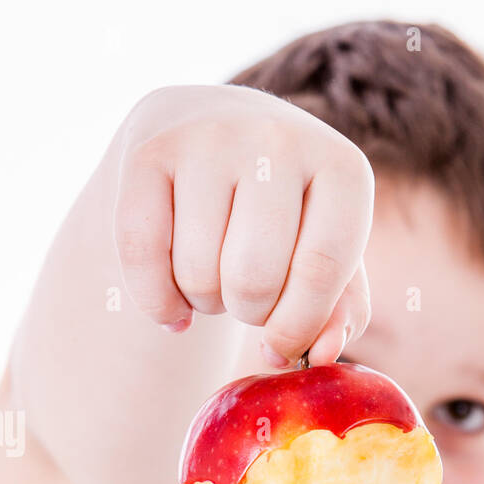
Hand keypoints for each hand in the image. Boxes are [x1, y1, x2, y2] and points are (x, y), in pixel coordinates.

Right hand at [113, 84, 373, 365]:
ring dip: (205, 303)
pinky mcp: (148, 151)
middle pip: (253, 279)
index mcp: (342, 168)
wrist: (213, 127)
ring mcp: (209, 138)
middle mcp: (277, 141)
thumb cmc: (287, 214)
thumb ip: (342, 312)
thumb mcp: (329, 254)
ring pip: (197, 274)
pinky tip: (172, 306)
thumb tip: (324, 355)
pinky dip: (157, 303)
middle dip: (248, 313)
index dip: (296, 328)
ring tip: (216, 279)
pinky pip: (141, 258)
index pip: (320, 271)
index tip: (280, 347)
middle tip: (249, 298)